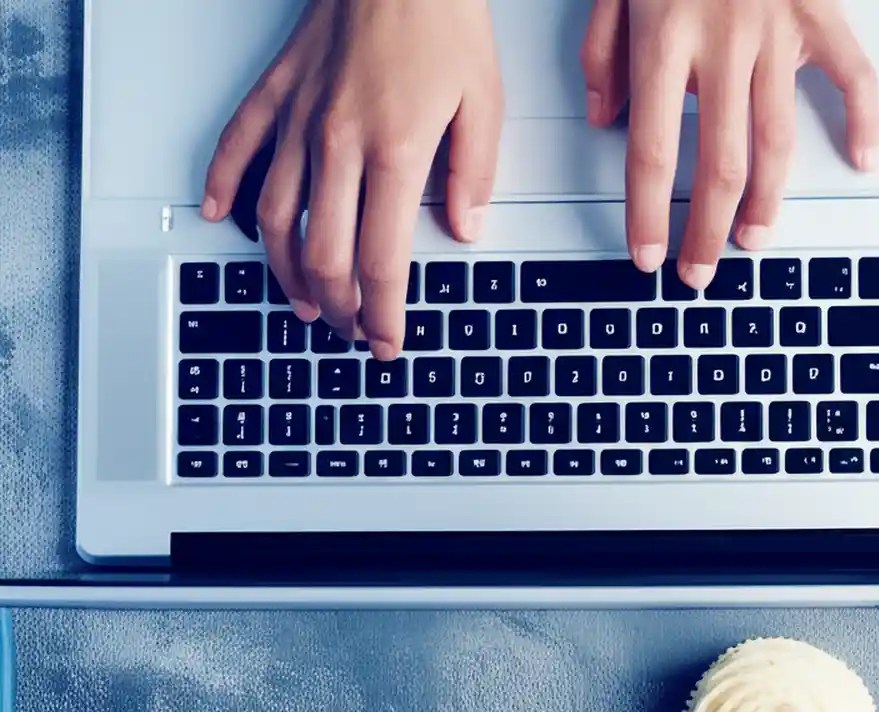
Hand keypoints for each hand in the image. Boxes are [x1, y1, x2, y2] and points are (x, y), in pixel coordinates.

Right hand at [201, 0, 503, 359]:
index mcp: (396, 150)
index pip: (382, 260)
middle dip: (339, 307)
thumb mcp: (484, 100)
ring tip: (304, 301)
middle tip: (353, 330)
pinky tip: (221, 218)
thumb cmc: (442, 19)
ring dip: (286, 270)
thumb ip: (474, 174)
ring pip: (274, 216)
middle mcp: (338, 142)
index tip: (388, 341)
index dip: (384, 314)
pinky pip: (237, 147)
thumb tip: (465, 230)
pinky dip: (224, 187)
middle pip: (324, 253)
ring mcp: (300, 119)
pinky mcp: (276, 93)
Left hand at [581, 0, 878, 287]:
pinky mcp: (819, 12)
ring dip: (766, 201)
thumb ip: (603, 55)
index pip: (650, 149)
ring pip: (776, 137)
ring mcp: (776, 30)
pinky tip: (864, 157)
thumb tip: (606, 120)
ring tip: (753, 239)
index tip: (647, 256)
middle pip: (717, 162)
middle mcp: (722, 42)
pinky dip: (863, 118)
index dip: (648, 213)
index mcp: (664, 37)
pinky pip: (851, 73)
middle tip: (701, 271)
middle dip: (706, 229)